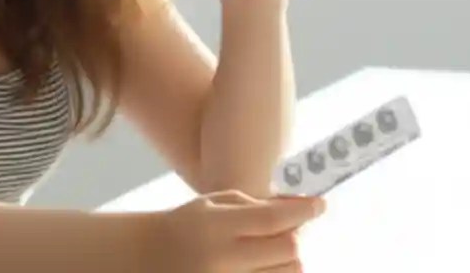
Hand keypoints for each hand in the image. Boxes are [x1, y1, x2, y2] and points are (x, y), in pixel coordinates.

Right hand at [144, 190, 324, 271]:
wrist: (149, 259)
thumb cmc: (189, 227)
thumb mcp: (215, 204)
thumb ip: (259, 204)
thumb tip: (303, 207)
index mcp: (217, 228)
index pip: (273, 219)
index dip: (304, 210)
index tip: (320, 204)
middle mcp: (223, 261)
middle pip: (288, 250)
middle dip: (294, 237)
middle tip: (287, 229)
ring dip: (289, 260)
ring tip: (270, 251)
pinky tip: (264, 264)